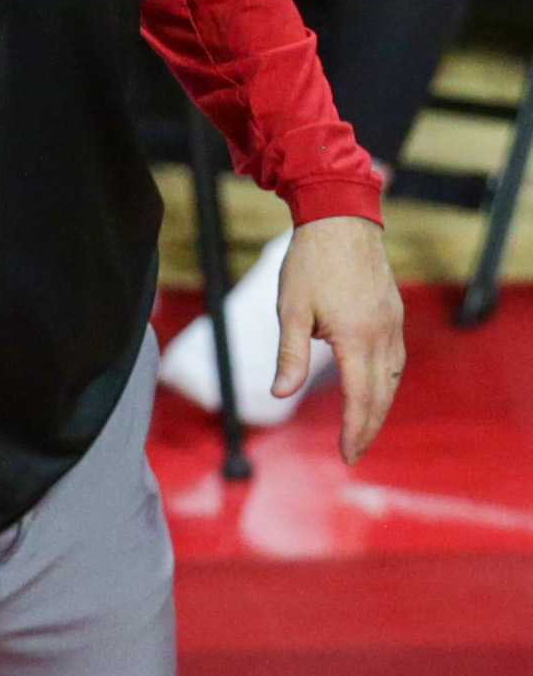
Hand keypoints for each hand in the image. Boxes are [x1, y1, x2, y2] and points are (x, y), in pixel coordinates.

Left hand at [273, 216, 404, 462]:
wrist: (338, 220)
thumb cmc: (309, 264)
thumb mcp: (291, 310)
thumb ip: (290, 355)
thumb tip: (280, 394)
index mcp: (357, 338)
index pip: (360, 398)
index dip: (354, 430)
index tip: (347, 455)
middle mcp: (382, 336)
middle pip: (381, 395)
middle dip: (368, 427)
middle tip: (354, 453)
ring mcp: (392, 324)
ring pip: (392, 378)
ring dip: (379, 406)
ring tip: (362, 427)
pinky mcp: (393, 313)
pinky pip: (395, 358)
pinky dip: (385, 381)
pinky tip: (374, 387)